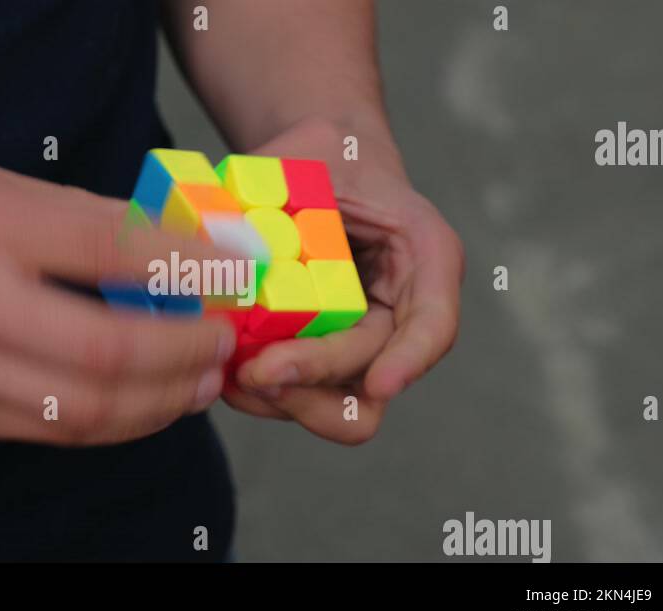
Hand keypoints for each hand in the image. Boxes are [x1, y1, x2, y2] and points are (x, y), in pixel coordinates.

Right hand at [0, 161, 236, 444]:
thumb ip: (70, 215)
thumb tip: (165, 244)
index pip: (114, 247)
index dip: (193, 264)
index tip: (237, 271)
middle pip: (115, 346)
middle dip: (190, 349)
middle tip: (224, 339)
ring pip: (96, 407)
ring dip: (168, 398)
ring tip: (203, 378)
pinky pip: (64, 433)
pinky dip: (124, 422)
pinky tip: (153, 403)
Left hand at [224, 117, 464, 443]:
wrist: (315, 174)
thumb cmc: (320, 158)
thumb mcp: (306, 151)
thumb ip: (276, 182)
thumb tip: (229, 241)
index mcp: (422, 256)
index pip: (434, 322)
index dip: (411, 359)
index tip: (379, 382)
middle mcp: (401, 310)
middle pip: (373, 374)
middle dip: (315, 378)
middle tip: (256, 370)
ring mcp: (363, 341)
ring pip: (343, 407)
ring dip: (289, 402)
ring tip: (234, 375)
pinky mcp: (323, 356)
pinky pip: (304, 397)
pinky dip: (267, 396)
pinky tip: (227, 373)